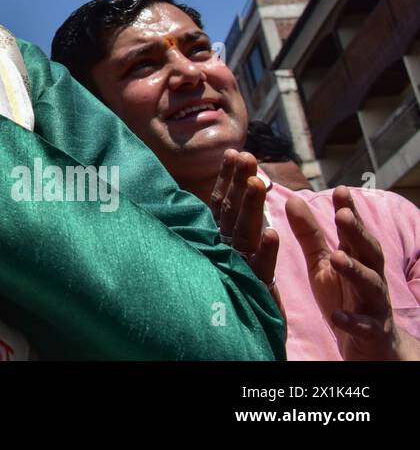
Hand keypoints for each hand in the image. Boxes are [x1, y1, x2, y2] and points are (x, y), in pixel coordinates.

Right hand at [209, 150, 279, 287]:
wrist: (233, 336)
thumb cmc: (228, 288)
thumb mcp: (228, 250)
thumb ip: (228, 222)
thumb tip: (231, 186)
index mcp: (218, 240)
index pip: (222, 204)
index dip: (229, 179)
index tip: (236, 153)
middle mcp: (222, 250)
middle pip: (231, 213)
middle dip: (239, 184)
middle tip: (247, 157)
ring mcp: (235, 269)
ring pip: (244, 234)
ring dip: (251, 208)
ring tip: (258, 183)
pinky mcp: (251, 290)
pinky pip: (260, 269)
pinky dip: (265, 252)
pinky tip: (273, 234)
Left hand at [286, 187, 419, 359]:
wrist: (372, 345)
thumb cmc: (344, 297)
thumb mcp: (323, 264)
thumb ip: (310, 235)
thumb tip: (293, 199)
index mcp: (356, 259)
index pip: (353, 232)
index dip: (349, 210)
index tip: (340, 189)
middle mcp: (370, 277)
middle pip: (368, 252)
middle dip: (357, 233)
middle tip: (343, 215)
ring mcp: (373, 305)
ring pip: (370, 285)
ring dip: (355, 271)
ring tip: (338, 258)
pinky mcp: (372, 332)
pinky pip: (364, 326)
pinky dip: (352, 320)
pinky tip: (338, 316)